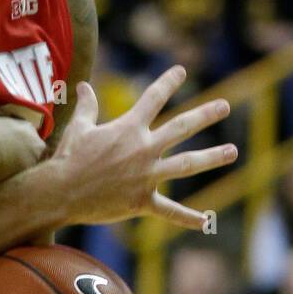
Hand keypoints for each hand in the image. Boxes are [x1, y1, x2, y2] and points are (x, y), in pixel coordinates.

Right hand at [51, 65, 235, 229]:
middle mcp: (144, 149)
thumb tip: (84, 86)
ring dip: (212, 157)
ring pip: (186, 164)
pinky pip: (169, 210)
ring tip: (232, 151)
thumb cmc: (68, 158)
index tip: (181, 71)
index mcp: (128, 128)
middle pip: (182, 127)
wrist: (60, 192)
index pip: (153, 98)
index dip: (168, 82)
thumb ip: (86, 107)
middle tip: (225, 106)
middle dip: (205, 114)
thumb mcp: (77, 128)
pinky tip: (206, 222)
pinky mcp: (142, 201)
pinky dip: (188, 218)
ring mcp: (146, 176)